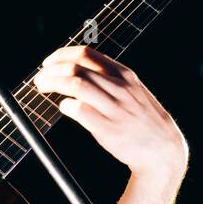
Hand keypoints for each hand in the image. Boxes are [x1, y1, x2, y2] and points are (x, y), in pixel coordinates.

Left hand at [32, 44, 188, 181]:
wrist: (163, 149)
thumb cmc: (142, 120)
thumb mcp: (132, 89)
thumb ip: (109, 78)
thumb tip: (77, 68)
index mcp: (123, 74)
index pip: (86, 54)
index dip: (61, 56)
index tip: (48, 63)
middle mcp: (119, 87)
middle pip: (76, 68)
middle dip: (51, 71)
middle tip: (39, 79)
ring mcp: (114, 107)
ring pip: (76, 85)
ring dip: (53, 84)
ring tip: (43, 88)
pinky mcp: (108, 128)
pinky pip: (80, 110)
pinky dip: (67, 106)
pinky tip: (64, 108)